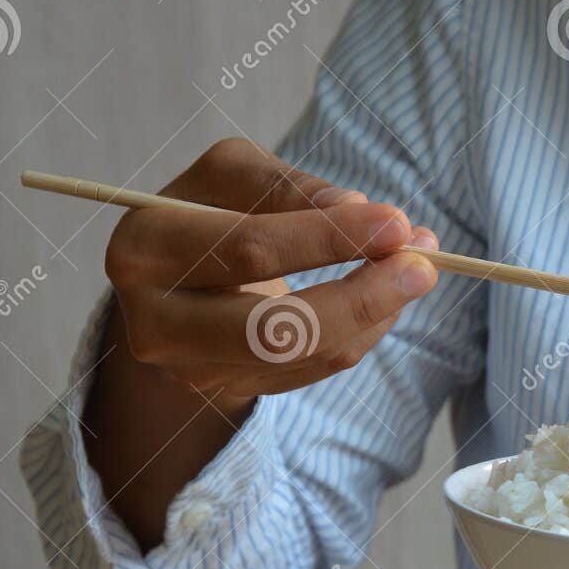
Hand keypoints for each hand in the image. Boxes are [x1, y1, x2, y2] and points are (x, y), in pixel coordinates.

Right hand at [86, 137, 440, 548]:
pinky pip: (317, 368)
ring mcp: (193, 368)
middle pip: (277, 328)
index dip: (330, 238)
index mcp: (146, 248)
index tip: (397, 224)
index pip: (249, 248)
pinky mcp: (231, 392)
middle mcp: (158, 321)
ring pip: (306, 354)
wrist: (175, 281)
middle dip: (363, 295)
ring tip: (417, 270)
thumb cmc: (211, 211)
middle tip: (423, 265)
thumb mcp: (235, 177)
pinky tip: (388, 297)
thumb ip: (290, 187)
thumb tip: (357, 210)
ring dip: (377, 313)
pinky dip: (363, 331)